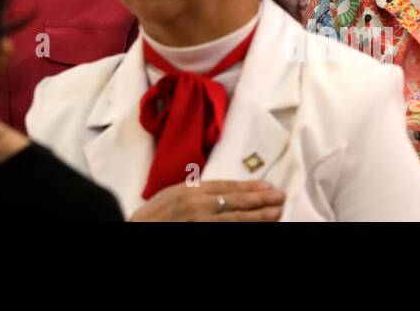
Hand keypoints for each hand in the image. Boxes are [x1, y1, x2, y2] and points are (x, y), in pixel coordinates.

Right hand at [129, 180, 284, 221]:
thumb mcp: (174, 193)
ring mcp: (202, 221)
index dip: (250, 187)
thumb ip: (196, 191)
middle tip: (280, 197)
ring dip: (259, 215)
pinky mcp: (203, 233)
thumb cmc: (154, 214)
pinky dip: (244, 228)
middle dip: (261, 199)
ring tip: (277, 211)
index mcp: (192, 189)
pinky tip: (257, 226)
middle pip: (237, 200)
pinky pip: (228, 231)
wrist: (139, 229)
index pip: (228, 186)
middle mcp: (199, 204)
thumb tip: (221, 191)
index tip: (267, 187)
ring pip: (237, 217)